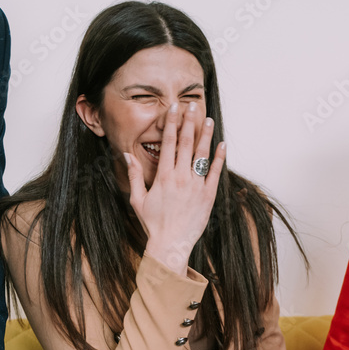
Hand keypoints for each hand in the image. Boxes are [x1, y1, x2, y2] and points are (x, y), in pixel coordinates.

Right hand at [125, 102, 225, 275]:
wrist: (170, 244)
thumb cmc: (153, 224)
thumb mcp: (137, 199)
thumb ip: (134, 175)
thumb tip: (126, 155)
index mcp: (163, 176)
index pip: (167, 143)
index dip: (171, 123)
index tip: (173, 107)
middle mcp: (180, 177)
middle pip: (185, 143)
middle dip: (189, 122)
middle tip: (192, 105)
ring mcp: (196, 186)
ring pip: (201, 155)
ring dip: (205, 135)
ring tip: (207, 118)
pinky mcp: (208, 196)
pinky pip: (215, 172)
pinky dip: (220, 157)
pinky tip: (222, 144)